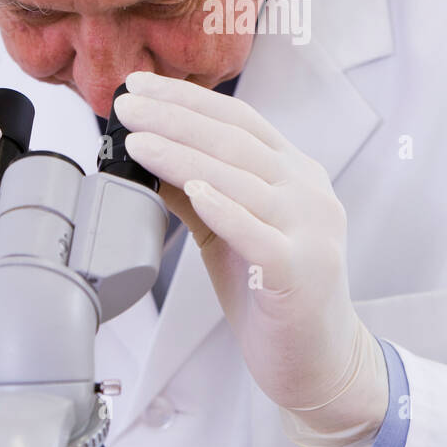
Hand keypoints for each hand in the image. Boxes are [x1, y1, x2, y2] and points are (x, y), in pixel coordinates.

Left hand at [113, 71, 387, 446]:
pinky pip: (258, 233)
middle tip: (126, 105)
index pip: (239, 120)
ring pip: (241, 180)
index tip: (141, 85)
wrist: (320, 361)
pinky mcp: (300, 271)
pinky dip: (224, 207)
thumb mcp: (229, 232)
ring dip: (182, 155)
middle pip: (236, 141)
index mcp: (296, 174)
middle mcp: (309, 192)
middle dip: (175, 118)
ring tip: (137, 141)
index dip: (188, 99)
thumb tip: (148, 155)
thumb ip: (197, 193)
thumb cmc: (273, 294)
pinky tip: (191, 188)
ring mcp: (310, 230)